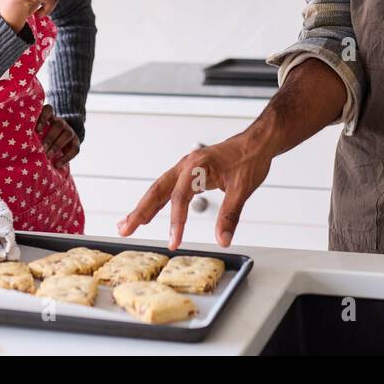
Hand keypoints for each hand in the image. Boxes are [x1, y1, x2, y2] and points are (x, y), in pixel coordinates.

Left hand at [35, 104, 79, 168]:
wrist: (60, 140)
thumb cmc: (41, 137)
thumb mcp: (37, 132)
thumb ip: (30, 132)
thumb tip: (14, 142)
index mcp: (49, 117)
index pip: (48, 109)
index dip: (43, 117)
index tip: (37, 129)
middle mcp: (61, 122)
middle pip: (58, 125)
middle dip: (50, 137)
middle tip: (41, 148)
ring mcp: (70, 131)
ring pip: (67, 134)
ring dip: (57, 146)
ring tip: (48, 156)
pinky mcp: (76, 142)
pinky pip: (75, 148)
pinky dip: (66, 157)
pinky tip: (57, 164)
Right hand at [116, 132, 271, 249]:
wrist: (258, 142)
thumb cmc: (250, 158)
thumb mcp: (243, 187)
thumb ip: (230, 214)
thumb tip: (222, 239)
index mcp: (198, 165)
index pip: (180, 196)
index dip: (176, 221)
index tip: (174, 241)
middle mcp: (187, 165)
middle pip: (158, 189)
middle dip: (140, 210)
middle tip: (125, 228)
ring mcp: (187, 169)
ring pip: (159, 189)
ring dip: (144, 206)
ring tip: (128, 223)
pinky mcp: (190, 174)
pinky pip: (169, 189)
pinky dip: (157, 203)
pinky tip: (149, 214)